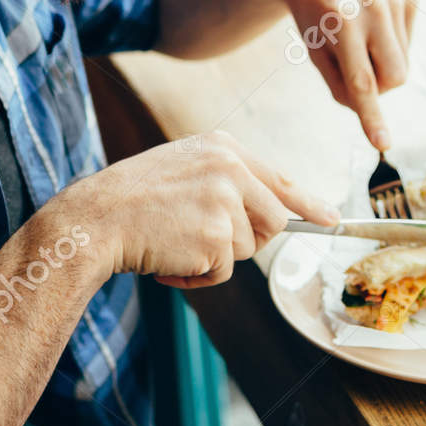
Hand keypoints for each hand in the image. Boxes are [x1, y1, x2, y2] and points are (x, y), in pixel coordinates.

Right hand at [51, 130, 338, 289]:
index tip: (331, 218)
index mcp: (224, 147)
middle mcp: (231, 168)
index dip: (309, 204)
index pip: (280, 178)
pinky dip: (199, 277)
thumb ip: (227, 183)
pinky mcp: (217, 236)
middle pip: (273, 221)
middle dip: (248, 241)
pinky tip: (169, 261)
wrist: (94, 219)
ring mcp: (225, 201)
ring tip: (175, 244)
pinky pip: (224, 272)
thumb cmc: (132, 199)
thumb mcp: (184, 171)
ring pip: (246, 249)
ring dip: (214, 259)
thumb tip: (273, 216)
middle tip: (206, 243)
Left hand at [273, 0, 416, 150]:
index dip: (372, 116)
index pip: (362, 82)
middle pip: (394, 78)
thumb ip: (340, 85)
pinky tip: (373, 22)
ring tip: (359, 38)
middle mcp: (373, 7)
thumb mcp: (314, 51)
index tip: (383, 144)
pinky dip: (391, 43)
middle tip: (354, 68)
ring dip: (383, 63)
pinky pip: (409, 42)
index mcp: (342, 23)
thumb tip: (368, 108)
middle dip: (378, 87)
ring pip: (404, 63)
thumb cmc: (312, 17)